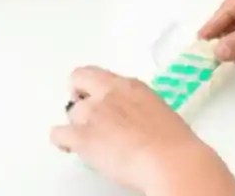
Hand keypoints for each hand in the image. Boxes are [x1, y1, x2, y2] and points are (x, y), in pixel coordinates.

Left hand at [50, 67, 234, 194]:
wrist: (170, 161)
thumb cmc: (175, 143)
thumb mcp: (158, 110)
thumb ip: (137, 107)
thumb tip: (131, 118)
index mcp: (129, 86)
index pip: (96, 74)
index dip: (90, 85)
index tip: (92, 96)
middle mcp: (108, 94)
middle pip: (77, 82)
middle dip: (78, 97)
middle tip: (84, 115)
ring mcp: (94, 114)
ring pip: (71, 113)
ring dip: (76, 124)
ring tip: (87, 140)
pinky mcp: (83, 137)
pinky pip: (59, 134)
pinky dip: (62, 141)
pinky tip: (69, 148)